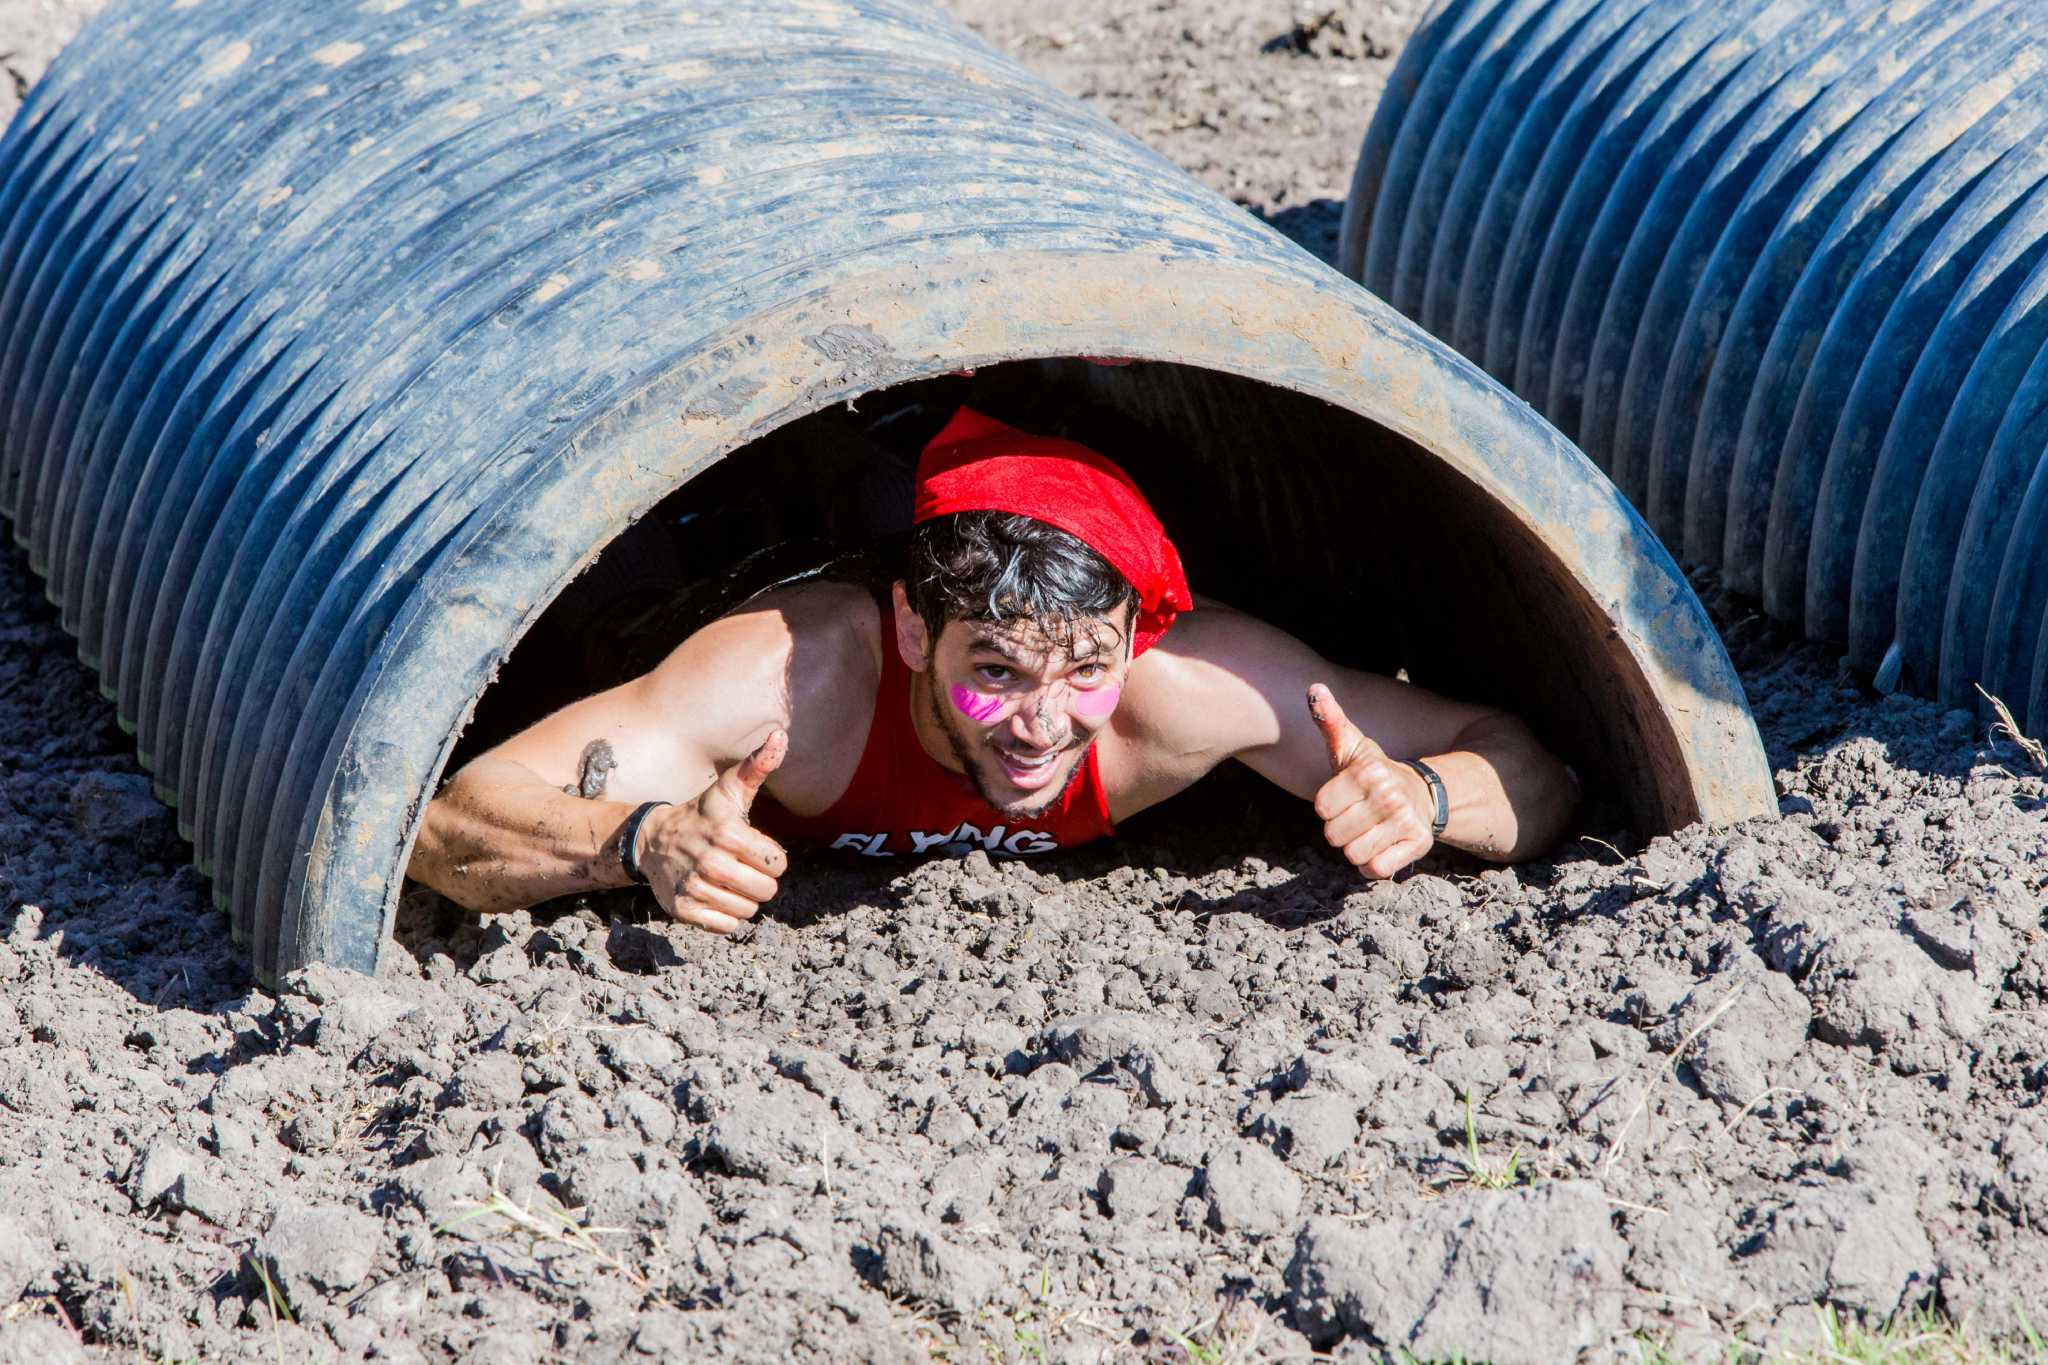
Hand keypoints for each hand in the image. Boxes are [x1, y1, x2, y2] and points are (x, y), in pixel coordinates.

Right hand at [636, 729, 789, 932]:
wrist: (652, 841)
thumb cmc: (701, 815)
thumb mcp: (728, 790)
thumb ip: (757, 766)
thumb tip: (780, 736)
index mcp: (728, 833)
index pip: (778, 863)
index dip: (770, 857)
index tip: (751, 848)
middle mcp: (711, 862)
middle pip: (766, 890)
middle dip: (758, 880)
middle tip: (738, 865)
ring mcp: (695, 887)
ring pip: (748, 910)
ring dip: (741, 898)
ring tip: (724, 879)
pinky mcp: (683, 909)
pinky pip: (726, 926)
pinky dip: (724, 915)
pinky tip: (712, 895)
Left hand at [1307, 684, 1433, 878]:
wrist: (1422, 794)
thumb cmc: (1373, 774)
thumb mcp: (1352, 747)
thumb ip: (1331, 722)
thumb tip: (1314, 689)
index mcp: (1368, 771)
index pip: (1321, 808)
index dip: (1329, 806)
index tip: (1345, 796)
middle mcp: (1389, 795)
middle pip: (1333, 835)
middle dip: (1341, 828)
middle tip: (1358, 814)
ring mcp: (1405, 821)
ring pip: (1353, 854)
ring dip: (1356, 846)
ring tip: (1370, 829)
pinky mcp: (1418, 845)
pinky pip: (1375, 870)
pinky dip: (1373, 864)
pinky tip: (1382, 845)